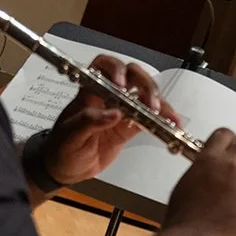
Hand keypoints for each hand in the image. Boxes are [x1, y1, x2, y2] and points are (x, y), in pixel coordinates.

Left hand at [41, 55, 178, 184]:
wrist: (64, 169)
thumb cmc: (61, 148)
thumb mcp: (70, 136)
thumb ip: (89, 122)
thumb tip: (115, 113)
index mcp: (89, 91)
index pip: (103, 66)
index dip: (116, 68)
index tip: (123, 85)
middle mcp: (108, 95)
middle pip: (132, 76)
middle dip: (144, 85)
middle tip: (149, 103)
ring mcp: (122, 110)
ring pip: (144, 95)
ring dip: (157, 102)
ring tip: (165, 116)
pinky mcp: (130, 128)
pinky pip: (150, 119)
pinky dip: (163, 120)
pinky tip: (173, 124)